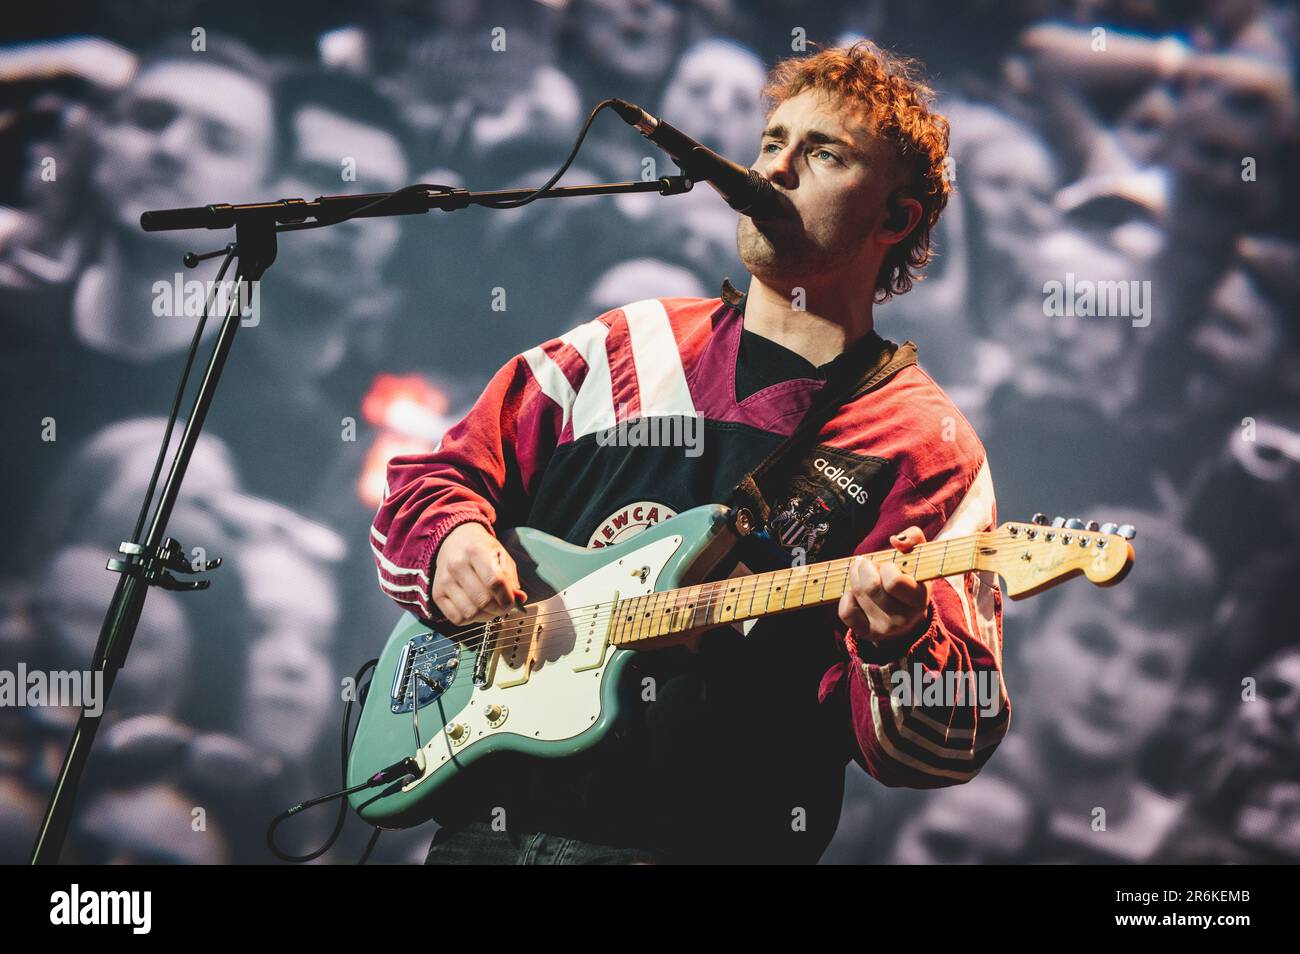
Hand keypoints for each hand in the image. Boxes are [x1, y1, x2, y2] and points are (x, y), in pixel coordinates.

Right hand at [432, 522, 526, 624]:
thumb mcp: (500, 555)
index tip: (514, 601)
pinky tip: (477, 609)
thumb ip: (511, 578)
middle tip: (505, 606)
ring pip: (470, 613)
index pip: (494, 582)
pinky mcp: (437, 594)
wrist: (453, 540)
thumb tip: (519, 600)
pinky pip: (457, 618)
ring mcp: (444, 581)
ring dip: (487, 616)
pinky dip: (471, 619)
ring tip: (492, 608)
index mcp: (474, 551)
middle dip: (500, 609)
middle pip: (483, 601)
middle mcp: (456, 566)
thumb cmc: (480, 548)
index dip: (508, 598)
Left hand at [838, 526, 930, 643]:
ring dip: (855, 577)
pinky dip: (847, 597)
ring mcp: (884, 629)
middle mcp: (903, 619)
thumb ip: (913, 537)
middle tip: (869, 565)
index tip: (889, 566)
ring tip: (862, 574)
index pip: (893, 581)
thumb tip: (895, 540)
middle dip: (865, 567)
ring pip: (857, 593)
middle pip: (870, 586)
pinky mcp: (866, 633)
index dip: (886, 568)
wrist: (906, 614)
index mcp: (920, 599)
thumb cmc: (909, 578)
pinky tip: (856, 593)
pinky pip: (846, 611)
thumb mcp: (917, 556)